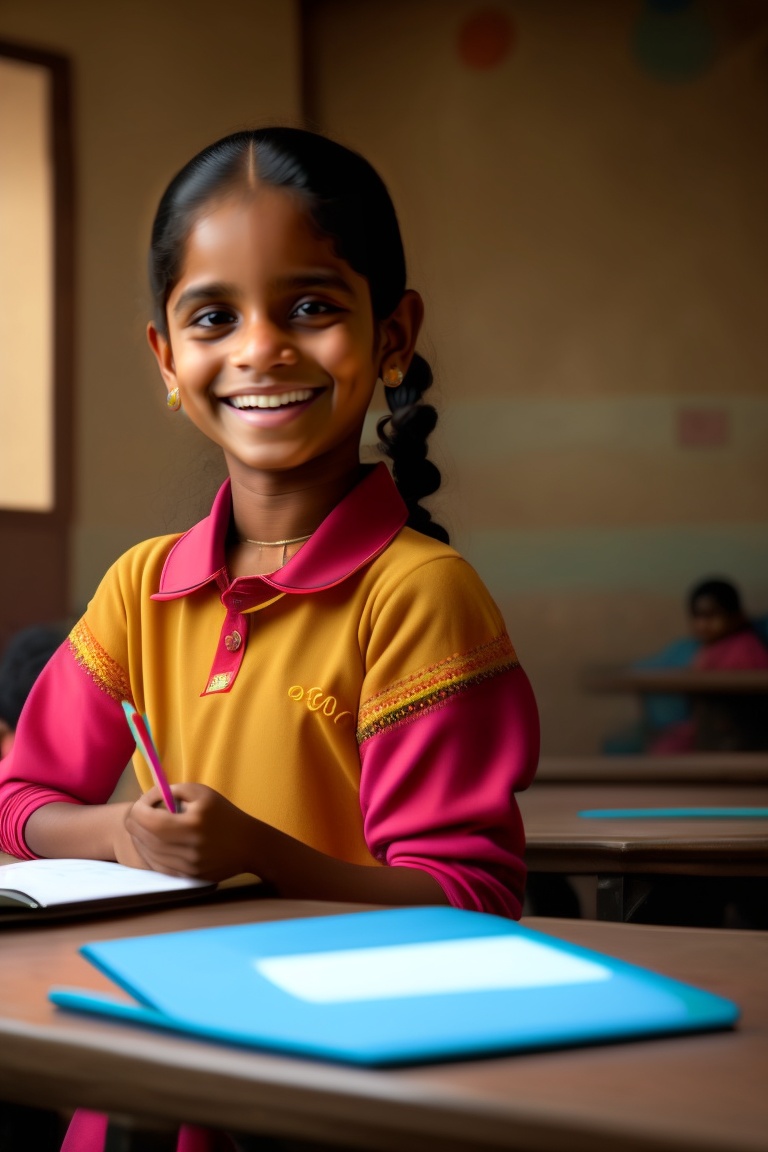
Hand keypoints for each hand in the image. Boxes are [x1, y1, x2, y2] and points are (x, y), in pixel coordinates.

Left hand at [121, 783, 255, 880]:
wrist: (249, 844)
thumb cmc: (224, 814)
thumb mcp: (201, 792)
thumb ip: (171, 790)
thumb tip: (145, 798)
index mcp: (192, 823)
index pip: (148, 820)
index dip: (138, 809)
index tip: (142, 802)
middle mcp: (188, 848)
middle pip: (144, 837)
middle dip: (134, 822)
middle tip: (138, 813)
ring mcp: (187, 866)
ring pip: (148, 854)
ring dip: (139, 838)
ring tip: (143, 827)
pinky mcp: (188, 877)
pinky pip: (158, 866)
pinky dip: (149, 854)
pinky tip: (150, 843)